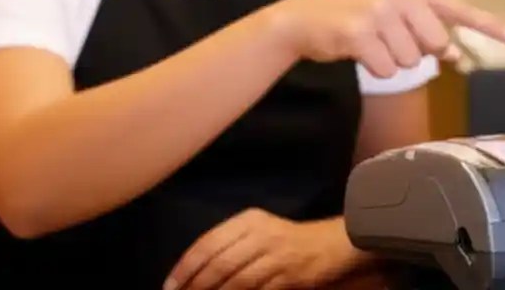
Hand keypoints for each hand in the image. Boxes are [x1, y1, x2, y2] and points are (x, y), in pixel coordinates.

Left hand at [166, 210, 361, 289]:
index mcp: (249, 220)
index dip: (185, 268)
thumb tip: (193, 274)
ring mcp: (278, 255)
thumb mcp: (259, 231)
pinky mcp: (292, 276)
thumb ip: (230, 247)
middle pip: (219, 264)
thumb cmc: (289, 239)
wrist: (335, 243)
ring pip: (237, 281)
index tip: (169, 287)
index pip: (208, 242)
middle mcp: (262, 234)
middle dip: (196, 287)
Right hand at [272, 0, 504, 78]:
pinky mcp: (360, 33)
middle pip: (436, 45)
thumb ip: (426, 30)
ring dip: (392, 61)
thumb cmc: (355, 16)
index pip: (460, 10)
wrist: (305, 17)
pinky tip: (359, 52)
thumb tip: (455, 56)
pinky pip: (387, 70)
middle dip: (416, 52)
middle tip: (389, 39)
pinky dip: (376, 69)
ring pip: (411, 61)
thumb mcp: (393, 13)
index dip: (491, 27)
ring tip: (371, 42)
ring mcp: (379, 12)